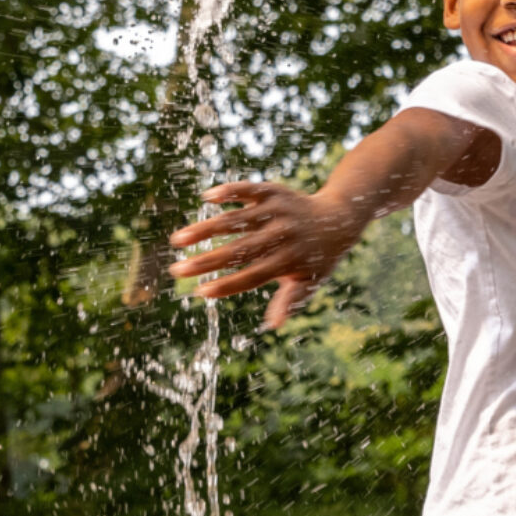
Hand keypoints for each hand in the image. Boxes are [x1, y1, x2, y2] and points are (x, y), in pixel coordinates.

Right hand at [168, 180, 362, 328]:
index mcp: (289, 260)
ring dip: (205, 228)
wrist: (338, 219)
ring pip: (237, 219)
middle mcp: (282, 234)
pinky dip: (230, 191)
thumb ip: (291, 300)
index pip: (253, 276)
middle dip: (206, 262)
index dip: (227, 285)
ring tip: (178, 239)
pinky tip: (207, 198)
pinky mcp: (273, 192)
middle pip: (239, 250)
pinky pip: (249, 190)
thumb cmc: (317, 258)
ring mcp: (277, 211)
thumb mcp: (310, 281)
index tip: (200, 292)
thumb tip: (274, 325)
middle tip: (177, 271)